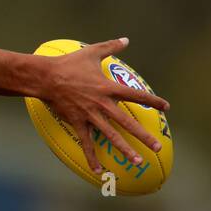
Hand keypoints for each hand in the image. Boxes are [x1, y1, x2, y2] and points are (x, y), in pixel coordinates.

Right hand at [40, 37, 169, 175]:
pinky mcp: (77, 123)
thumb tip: (126, 39)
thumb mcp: (91, 52)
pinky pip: (86, 143)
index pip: (136, 95)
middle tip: (157, 147)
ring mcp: (90, 115)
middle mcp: (102, 104)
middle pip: (127, 123)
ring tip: (138, 161)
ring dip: (125, 149)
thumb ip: (111, 46)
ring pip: (111, 136)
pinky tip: (99, 171)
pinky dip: (92, 157)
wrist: (45, 77)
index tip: (165, 107)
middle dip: (143, 136)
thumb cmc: (68, 63)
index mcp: (108, 88)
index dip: (152, 101)